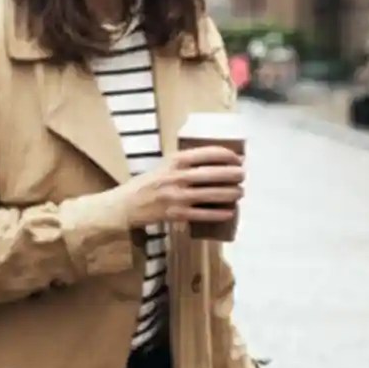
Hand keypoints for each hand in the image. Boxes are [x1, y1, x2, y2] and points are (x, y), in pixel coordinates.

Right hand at [119, 146, 244, 228]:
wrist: (126, 204)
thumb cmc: (148, 183)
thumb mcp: (165, 165)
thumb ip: (186, 162)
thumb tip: (216, 163)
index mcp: (175, 160)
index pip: (209, 153)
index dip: (228, 155)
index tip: (238, 159)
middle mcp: (177, 176)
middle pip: (215, 174)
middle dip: (234, 175)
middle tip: (243, 176)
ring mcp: (177, 196)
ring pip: (213, 194)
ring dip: (231, 194)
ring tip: (240, 193)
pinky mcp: (176, 214)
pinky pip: (204, 214)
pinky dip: (219, 213)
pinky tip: (229, 212)